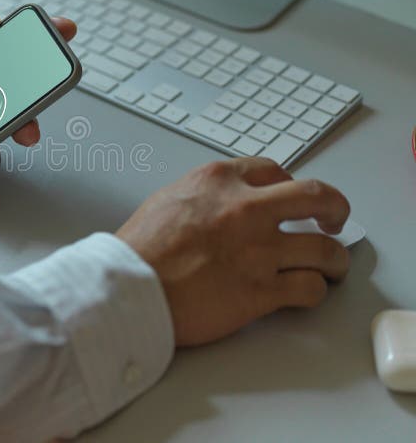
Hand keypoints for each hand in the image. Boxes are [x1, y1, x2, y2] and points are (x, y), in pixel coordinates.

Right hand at [116, 157, 350, 346]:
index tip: (292, 198)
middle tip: (334, 219)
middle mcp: (245, 209)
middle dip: (334, 208)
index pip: (273, 170)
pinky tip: (305, 292)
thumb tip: (221, 206)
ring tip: (331, 266)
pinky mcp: (260, 290)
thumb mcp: (167, 200)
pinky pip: (309, 288)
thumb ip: (204, 197)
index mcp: (218, 181)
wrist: (126, 287)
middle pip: (316, 197)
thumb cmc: (137, 250)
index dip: (289, 184)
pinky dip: (314, 290)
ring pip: (324, 249)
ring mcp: (257, 250)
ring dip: (333, 258)